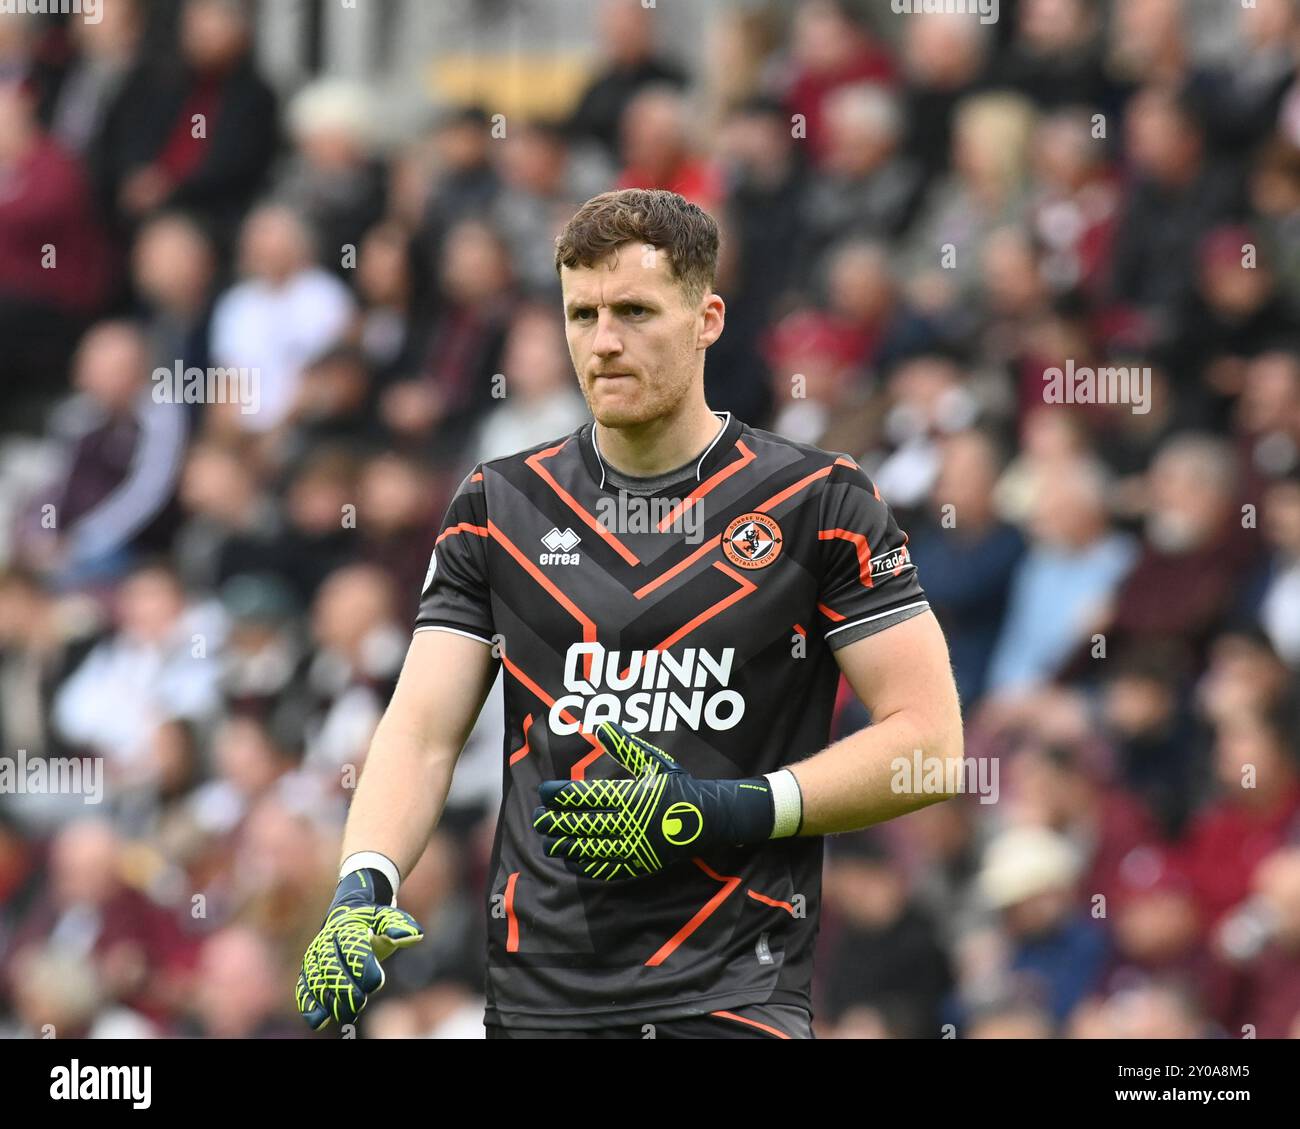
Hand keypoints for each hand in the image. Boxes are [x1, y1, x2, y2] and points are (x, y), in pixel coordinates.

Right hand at [295, 869, 423, 1029]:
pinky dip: (309, 1005)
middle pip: (331, 966)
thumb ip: (399, 926)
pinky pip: (304, 989)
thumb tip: (414, 936)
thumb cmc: (371, 922)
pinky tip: (320, 1020)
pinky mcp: (309, 973)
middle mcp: (326, 942)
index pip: (353, 946)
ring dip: (328, 999)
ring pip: (316, 980)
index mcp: (347, 928)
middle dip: (344, 986)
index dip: (363, 965)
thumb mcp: (387, 919)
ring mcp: (315, 958)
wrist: (346, 916)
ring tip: (347, 1015)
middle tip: (359, 1004)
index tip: (377, 982)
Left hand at [532, 721, 775, 881]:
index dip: (560, 795)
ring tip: (546, 841)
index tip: (543, 791)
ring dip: (565, 845)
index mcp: (631, 796)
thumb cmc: (679, 786)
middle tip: (536, 819)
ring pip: (590, 849)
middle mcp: (630, 824)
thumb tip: (601, 726)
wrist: (708, 819)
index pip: (586, 796)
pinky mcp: (640, 864)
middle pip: (582, 824)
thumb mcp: (654, 762)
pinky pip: (607, 868)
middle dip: (555, 822)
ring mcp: (634, 847)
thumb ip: (625, 746)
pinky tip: (571, 860)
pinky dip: (586, 865)